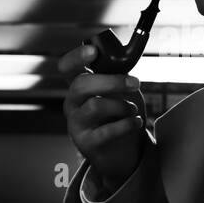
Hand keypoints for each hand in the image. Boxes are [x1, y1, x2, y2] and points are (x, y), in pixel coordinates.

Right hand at [57, 43, 146, 190]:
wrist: (124, 152)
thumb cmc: (120, 115)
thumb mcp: (120, 90)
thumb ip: (117, 74)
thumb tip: (126, 58)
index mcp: (79, 86)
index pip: (67, 67)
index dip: (76, 57)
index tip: (93, 51)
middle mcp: (72, 103)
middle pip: (81, 84)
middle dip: (111, 81)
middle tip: (134, 83)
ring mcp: (76, 123)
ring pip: (95, 106)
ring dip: (121, 105)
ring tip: (133, 110)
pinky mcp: (86, 143)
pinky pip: (107, 130)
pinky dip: (127, 124)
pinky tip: (136, 122)